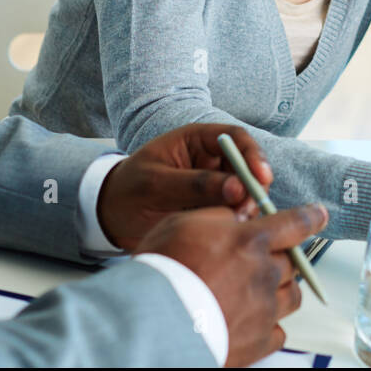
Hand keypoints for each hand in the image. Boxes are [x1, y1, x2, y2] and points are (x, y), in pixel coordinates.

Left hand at [97, 124, 270, 250]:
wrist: (109, 216)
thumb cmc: (127, 190)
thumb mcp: (155, 184)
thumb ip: (195, 185)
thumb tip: (237, 189)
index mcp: (196, 140)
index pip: (235, 139)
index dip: (253, 155)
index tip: (261, 178)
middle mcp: (210, 160)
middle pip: (248, 167)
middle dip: (253, 187)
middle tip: (247, 210)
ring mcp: (214, 185)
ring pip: (245, 192)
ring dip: (246, 207)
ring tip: (233, 223)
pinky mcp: (212, 208)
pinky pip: (234, 212)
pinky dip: (236, 222)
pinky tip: (227, 232)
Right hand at [138, 203, 328, 366]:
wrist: (155, 323)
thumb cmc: (163, 272)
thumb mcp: (183, 224)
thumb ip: (219, 215)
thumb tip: (239, 214)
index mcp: (251, 241)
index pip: (294, 223)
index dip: (311, 217)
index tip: (319, 215)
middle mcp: (265, 274)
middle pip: (292, 262)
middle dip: (282, 259)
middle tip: (260, 262)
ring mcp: (265, 310)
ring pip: (292, 296)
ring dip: (281, 291)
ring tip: (255, 293)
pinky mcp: (259, 342)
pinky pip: (279, 332)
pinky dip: (269, 326)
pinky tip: (250, 322)